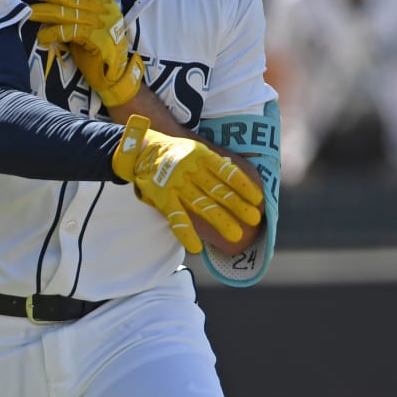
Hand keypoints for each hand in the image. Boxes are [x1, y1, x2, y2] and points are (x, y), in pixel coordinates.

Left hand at [24, 0, 144, 105]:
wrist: (113, 75)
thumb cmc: (98, 52)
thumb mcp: (90, 27)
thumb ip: (77, 14)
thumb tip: (52, 4)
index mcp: (105, 4)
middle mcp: (105, 11)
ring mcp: (102, 24)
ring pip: (67, 13)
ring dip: (45, 11)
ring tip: (29, 11)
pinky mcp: (96, 39)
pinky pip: (69, 32)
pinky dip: (53, 33)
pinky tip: (41, 36)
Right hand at [111, 115, 263, 253]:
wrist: (138, 149)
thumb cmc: (171, 151)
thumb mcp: (193, 149)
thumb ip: (211, 163)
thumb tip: (235, 178)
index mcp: (199, 154)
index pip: (226, 172)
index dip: (243, 186)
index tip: (258, 199)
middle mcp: (189, 168)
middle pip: (218, 190)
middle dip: (237, 206)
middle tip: (254, 219)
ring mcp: (175, 183)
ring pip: (201, 205)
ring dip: (220, 221)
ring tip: (236, 235)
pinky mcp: (161, 196)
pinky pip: (176, 216)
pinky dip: (186, 233)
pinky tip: (196, 247)